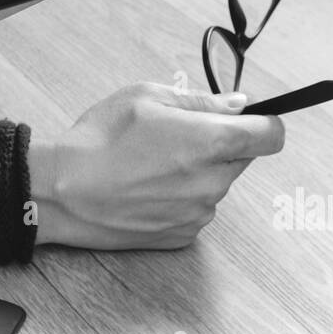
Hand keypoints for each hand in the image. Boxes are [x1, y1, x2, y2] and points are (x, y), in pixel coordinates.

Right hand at [27, 83, 284, 249]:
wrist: (61, 192)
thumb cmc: (99, 139)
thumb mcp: (146, 97)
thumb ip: (200, 101)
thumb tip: (238, 104)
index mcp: (211, 142)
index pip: (272, 135)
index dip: (263, 123)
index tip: (246, 119)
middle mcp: (214, 182)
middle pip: (241, 158)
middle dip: (220, 144)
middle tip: (175, 136)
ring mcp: (199, 214)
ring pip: (216, 184)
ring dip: (198, 172)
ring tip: (150, 164)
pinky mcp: (182, 236)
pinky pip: (196, 209)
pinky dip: (180, 198)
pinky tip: (145, 188)